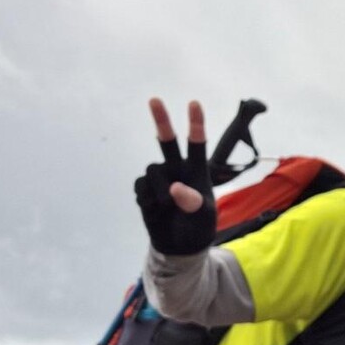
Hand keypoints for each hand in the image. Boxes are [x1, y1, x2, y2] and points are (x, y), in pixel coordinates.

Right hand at [133, 98, 217, 254]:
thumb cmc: (198, 225)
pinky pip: (141, 187)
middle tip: (155, 100)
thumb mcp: (203, 216)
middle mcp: (177, 170)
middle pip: (167, 142)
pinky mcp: (144, 191)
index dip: (195, 124)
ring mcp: (160, 179)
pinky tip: (154, 209)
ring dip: (159, 188)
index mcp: (196, 171)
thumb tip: (175, 188)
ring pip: (152, 170)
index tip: (194, 104)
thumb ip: (192, 202)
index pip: (196, 144)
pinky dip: (147, 199)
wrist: (180, 245)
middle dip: (161, 121)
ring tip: (166, 205)